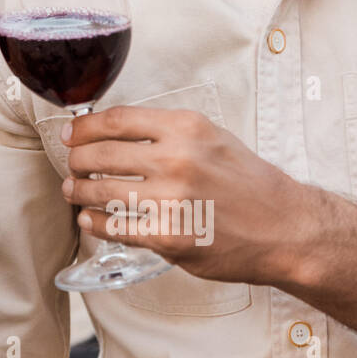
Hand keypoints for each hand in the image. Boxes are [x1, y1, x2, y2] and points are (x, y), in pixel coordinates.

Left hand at [58, 105, 311, 285]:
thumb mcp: (213, 137)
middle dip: (77, 160)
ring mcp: (171, 200)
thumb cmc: (248, 183)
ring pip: (100, 190)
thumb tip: (116, 130)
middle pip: (101, 154)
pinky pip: (114, 227)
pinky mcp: (168, 237)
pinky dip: (94, 222)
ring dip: (79, 190)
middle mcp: (177, 160)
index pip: (117, 120)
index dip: (84, 127)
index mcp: (186, 128)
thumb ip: (167, 131)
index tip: (72, 133)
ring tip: (74, 190)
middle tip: (73, 164)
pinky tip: (90, 219)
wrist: (285, 227)